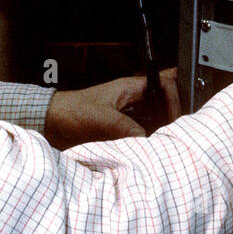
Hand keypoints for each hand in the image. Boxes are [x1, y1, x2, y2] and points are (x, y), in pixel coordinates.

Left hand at [43, 68, 180, 147]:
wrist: (51, 124)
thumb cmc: (71, 111)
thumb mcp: (101, 118)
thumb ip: (126, 128)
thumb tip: (147, 141)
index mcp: (130, 87)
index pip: (164, 85)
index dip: (175, 97)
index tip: (179, 115)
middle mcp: (133, 100)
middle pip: (165, 103)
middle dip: (175, 115)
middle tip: (181, 130)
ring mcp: (130, 115)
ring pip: (157, 119)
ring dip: (163, 129)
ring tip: (171, 141)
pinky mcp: (123, 130)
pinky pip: (145, 134)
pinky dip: (152, 141)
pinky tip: (155, 149)